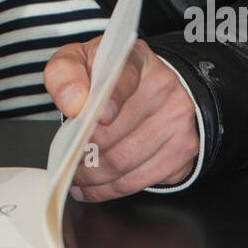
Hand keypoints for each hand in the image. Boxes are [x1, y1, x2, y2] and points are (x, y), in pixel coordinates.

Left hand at [44, 35, 198, 201]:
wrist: (151, 88)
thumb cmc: (109, 77)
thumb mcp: (80, 61)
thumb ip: (65, 73)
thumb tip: (72, 102)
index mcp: (135, 58)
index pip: (123, 77)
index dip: (106, 100)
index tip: (87, 116)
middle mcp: (163, 85)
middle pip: (113, 131)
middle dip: (81, 151)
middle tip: (67, 157)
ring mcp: (177, 118)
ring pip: (124, 161)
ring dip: (92, 174)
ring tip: (76, 173)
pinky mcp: (182, 149)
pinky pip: (139, 179)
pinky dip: (109, 188)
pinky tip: (93, 185)